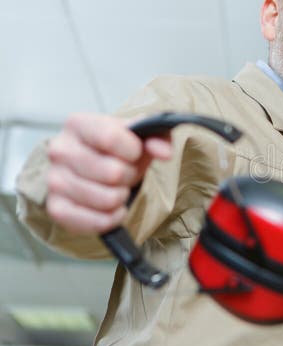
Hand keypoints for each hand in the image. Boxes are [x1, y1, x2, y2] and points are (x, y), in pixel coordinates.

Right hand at [45, 112, 172, 233]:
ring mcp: (54, 181)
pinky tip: (112, 208)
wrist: (97, 168)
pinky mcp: (56, 209)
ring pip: (108, 199)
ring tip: (116, 188)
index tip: (134, 152)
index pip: (110, 138)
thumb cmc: (118, 150)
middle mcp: (60, 150)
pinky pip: (97, 221)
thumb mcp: (141, 136)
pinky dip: (113, 218)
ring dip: (122, 197)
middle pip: (113, 172)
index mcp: (77, 124)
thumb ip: (158, 136)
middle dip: (129, 176)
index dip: (133, 150)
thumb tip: (164, 152)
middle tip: (125, 173)